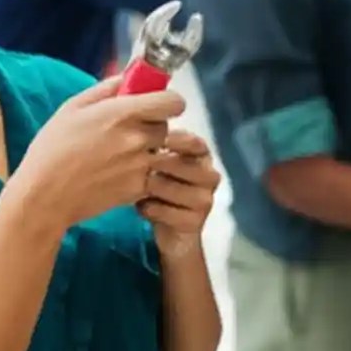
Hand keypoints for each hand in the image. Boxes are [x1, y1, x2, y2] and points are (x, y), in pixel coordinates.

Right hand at [8, 79, 186, 232]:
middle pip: (166, 126)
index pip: (173, 102)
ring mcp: (141, 166)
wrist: (45, 196)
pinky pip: (151, 174)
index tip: (155, 104)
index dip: (167, 101)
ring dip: (148, 150)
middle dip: (152, 125)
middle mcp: (138, 138)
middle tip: (128, 131)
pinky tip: (115, 173)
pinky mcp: (138, 189)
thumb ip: (105, 89)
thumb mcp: (72, 108)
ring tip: (121, 155)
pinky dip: (140, 173)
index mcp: (123, 113)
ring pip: (161, 151)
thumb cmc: (52, 149)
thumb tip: (126, 78)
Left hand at [138, 130, 220, 258]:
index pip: (195, 144)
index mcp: (201, 156)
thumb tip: (142, 123)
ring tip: (141, 187)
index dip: (177, 141)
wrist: (168, 228)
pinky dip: (153, 210)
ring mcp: (205, 201)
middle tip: (144, 164)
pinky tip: (142, 207)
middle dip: (163, 164)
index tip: (158, 140)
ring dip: (156, 188)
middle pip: (187, 166)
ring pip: (178, 190)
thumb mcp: (156, 161)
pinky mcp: (195, 223)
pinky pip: (171, 214)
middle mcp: (209, 177)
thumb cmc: (159, 184)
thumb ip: (154, 142)